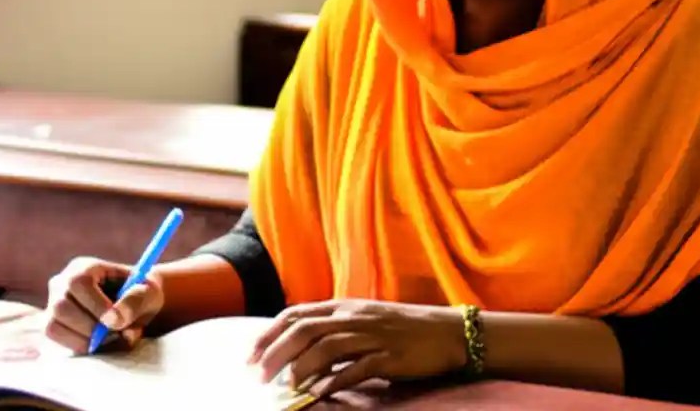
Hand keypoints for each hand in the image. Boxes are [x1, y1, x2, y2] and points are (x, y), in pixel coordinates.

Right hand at [42, 256, 164, 353]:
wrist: (134, 308)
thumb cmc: (140, 296)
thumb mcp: (148, 293)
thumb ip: (136, 301)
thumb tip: (113, 320)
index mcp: (85, 267)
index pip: (79, 283)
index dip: (96, 306)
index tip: (117, 323)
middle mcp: (61, 282)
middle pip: (61, 306)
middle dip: (91, 327)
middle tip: (115, 333)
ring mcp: (52, 303)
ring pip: (53, 325)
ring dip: (84, 338)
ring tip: (109, 337)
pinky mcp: (51, 323)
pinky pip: (54, 338)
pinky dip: (77, 345)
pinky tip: (98, 342)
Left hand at [249, 300, 467, 397]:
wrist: (449, 331)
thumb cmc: (404, 328)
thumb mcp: (364, 320)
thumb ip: (335, 329)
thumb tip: (301, 349)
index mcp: (345, 306)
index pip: (297, 314)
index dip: (269, 333)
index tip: (250, 355)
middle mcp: (355, 317)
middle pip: (305, 330)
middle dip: (276, 352)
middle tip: (259, 376)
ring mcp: (373, 335)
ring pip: (327, 346)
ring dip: (301, 367)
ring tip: (286, 387)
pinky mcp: (390, 356)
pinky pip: (357, 368)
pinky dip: (335, 380)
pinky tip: (320, 393)